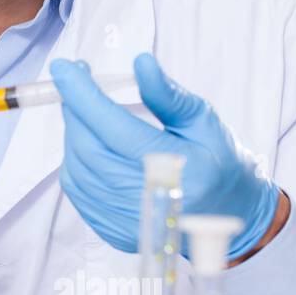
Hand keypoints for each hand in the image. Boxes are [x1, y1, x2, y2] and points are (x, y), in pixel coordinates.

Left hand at [50, 53, 279, 259]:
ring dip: (74, 134)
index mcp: (180, 170)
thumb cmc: (219, 161)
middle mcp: (151, 201)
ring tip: (88, 112)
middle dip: (75, 110)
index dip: (85, 96)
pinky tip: (91, 143)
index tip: (65, 67)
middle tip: (76, 81)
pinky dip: (77, 160)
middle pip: (89, 148)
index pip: (116, 129)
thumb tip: (140, 62)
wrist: (230, 214)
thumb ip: (168, 95)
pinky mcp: (114, 231)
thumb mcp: (203, 121)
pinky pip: (77, 190)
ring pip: (77, 168)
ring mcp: (130, 222)